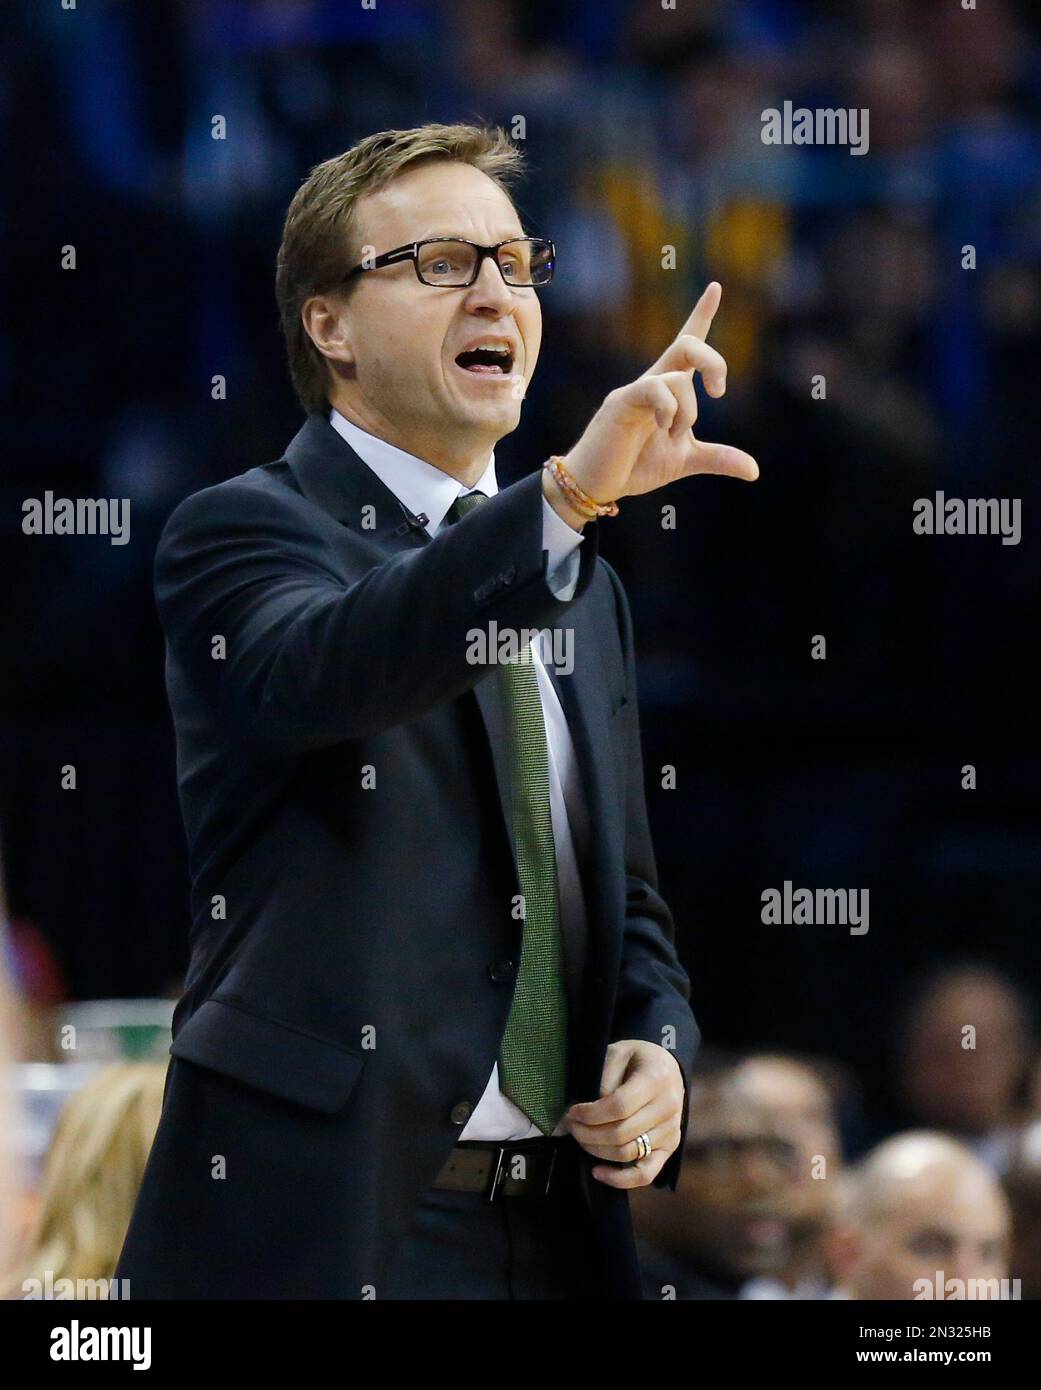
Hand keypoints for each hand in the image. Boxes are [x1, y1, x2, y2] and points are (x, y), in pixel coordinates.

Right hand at [560, 282, 757, 505]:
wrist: (597, 483)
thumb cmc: (635, 466)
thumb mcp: (684, 461)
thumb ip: (718, 459)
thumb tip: (754, 470)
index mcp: (670, 391)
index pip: (687, 343)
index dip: (701, 315)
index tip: (715, 288)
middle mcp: (654, 383)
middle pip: (687, 345)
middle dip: (713, 361)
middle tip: (718, 392)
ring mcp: (636, 390)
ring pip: (678, 377)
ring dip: (688, 412)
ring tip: (675, 436)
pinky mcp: (621, 402)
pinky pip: (655, 389)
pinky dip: (669, 409)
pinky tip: (666, 429)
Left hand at [564, 1039, 684, 1187]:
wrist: (666, 1067)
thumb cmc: (636, 1059)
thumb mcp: (618, 1053)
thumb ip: (605, 1078)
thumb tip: (590, 1113)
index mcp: (656, 1079)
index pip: (619, 1106)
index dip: (591, 1114)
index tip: (572, 1112)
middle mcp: (669, 1108)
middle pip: (622, 1133)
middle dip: (588, 1133)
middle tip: (572, 1126)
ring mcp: (671, 1131)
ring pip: (628, 1153)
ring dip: (597, 1150)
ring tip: (581, 1138)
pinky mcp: (670, 1148)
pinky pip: (646, 1174)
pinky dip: (620, 1179)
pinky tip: (598, 1172)